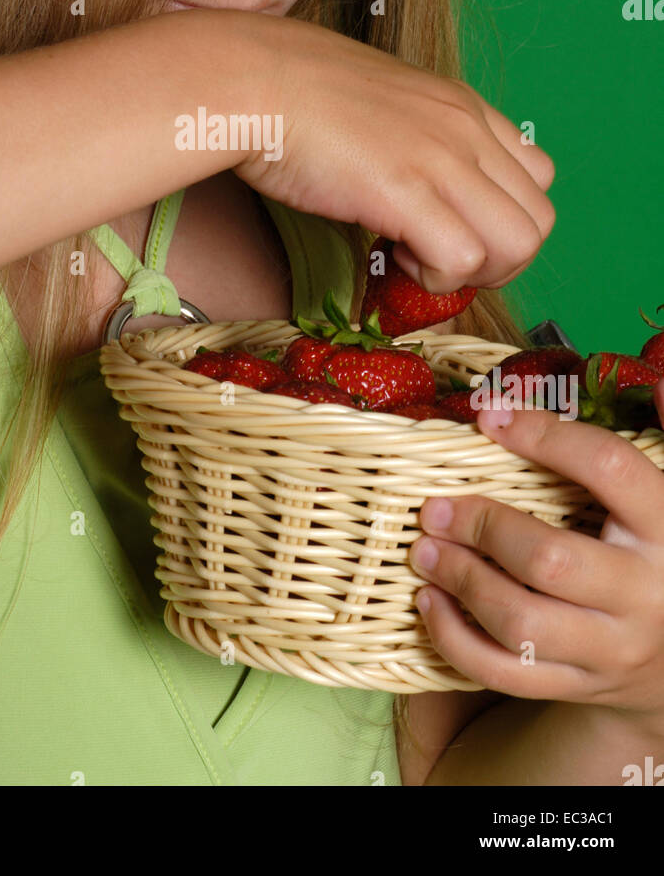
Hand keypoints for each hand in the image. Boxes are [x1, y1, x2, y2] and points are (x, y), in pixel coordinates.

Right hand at [229, 12, 555, 290]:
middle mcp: (465, 129)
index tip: (448, 224)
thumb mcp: (380, 104)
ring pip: (519, 244)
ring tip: (415, 259)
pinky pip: (462, 261)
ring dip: (475, 272)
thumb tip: (408, 190)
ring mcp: (441, 158)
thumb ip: (411, 138)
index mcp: (462, 106)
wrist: (248, 79)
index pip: (538, 176)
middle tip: (436, 256)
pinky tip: (391, 257)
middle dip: (497, 258)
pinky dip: (433, 278)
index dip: (501, 217)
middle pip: (539, 220)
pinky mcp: (405, 191)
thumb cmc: (291, 93)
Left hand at [408, 377, 663, 734]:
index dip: (547, 436)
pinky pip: (506, 672)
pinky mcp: (579, 685)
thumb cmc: (660, 555)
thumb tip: (660, 378)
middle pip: (549, 559)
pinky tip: (430, 604)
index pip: (610, 469)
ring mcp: (611, 648)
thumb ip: (660, 441)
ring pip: (520, 623)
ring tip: (423, 551)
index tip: (489, 418)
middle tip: (436, 507)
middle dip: (481, 527)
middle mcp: (644, 592)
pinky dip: (455, 639)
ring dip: (459, 582)